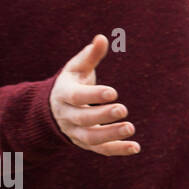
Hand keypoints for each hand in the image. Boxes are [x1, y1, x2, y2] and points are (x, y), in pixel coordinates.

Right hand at [50, 34, 137, 155]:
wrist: (52, 109)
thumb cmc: (71, 83)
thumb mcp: (76, 68)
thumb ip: (90, 55)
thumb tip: (102, 38)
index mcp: (64, 95)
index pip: (77, 96)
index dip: (94, 95)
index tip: (113, 92)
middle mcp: (67, 116)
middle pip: (83, 119)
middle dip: (103, 115)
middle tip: (123, 109)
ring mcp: (75, 132)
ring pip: (91, 138)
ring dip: (110, 135)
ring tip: (130, 128)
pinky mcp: (85, 143)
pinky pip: (101, 150)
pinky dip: (117, 150)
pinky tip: (136, 147)